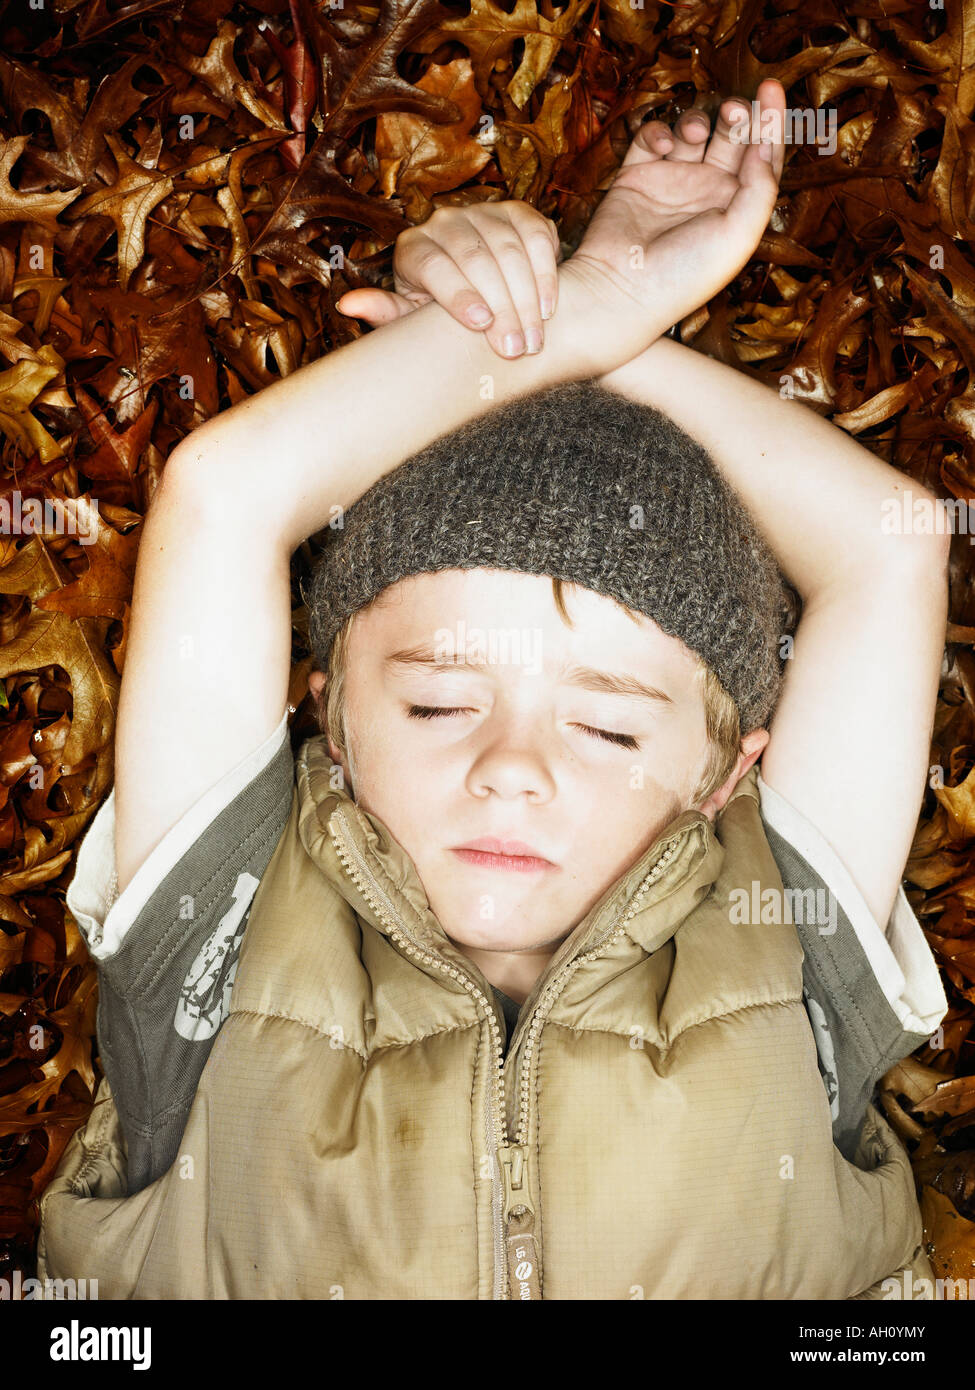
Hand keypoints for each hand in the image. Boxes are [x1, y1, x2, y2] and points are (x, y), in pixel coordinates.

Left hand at [336, 201, 561, 358]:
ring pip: (508, 248)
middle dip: (500, 306)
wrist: (477, 288)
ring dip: (526, 297)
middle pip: (475, 258)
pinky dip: (546, 271)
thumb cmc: (437, 310)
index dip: (459, 294)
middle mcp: (444, 221)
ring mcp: (483, 212)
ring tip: (534, 338)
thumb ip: (386, 313)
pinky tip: (548, 308)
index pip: (435, 264)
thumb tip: (347, 305)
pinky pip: (536, 236)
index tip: (481, 325)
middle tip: (514, 348)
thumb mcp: (412, 316)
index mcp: (413, 247)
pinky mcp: (518, 212)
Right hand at [564, 79, 785, 358]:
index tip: (771, 86)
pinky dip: (659, 131)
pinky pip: (652, 138)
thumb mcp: (739, 236)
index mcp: (735, 209)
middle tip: (734, 110)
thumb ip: (760, 189)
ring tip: (695, 132)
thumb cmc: (685, 274)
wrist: (622, 289)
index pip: (761, 157)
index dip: (771, 121)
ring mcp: (671, 183)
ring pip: (692, 132)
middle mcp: (706, 193)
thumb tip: (765, 146)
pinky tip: (663, 145)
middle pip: (731, 138)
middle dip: (736, 116)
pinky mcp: (636, 176)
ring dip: (697, 121)